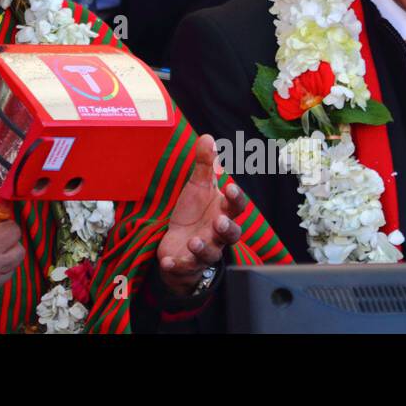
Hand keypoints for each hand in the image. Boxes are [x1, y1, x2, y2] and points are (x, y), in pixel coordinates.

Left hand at [156, 134, 247, 297]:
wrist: (180, 244)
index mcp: (222, 212)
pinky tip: (168, 261)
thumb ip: (204, 165)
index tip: (230, 187)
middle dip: (226, 228)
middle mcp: (218, 234)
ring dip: (202, 248)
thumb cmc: (195, 213)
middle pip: (231, 234)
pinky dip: (178, 265)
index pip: (236, 207)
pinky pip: (185, 267)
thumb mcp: (198, 187)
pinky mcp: (187, 264)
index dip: (236, 199)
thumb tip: (208, 137)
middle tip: (219, 221)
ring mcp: (204, 251)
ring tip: (194, 241)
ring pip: (210, 254)